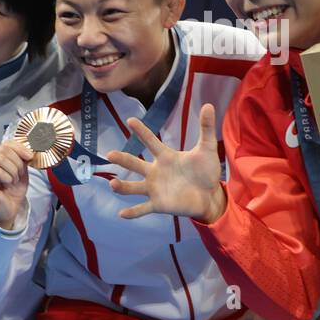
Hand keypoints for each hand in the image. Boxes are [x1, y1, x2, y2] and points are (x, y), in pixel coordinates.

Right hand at [0, 139, 35, 230]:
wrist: (10, 210)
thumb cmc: (13, 192)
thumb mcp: (21, 171)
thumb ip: (22, 159)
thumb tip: (28, 149)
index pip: (6, 144)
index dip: (20, 148)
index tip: (30, 157)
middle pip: (4, 150)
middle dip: (18, 162)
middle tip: (19, 174)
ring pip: (1, 160)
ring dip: (13, 171)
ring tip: (13, 180)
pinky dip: (8, 178)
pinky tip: (8, 184)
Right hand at [106, 104, 225, 222]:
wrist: (210, 195)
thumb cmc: (206, 171)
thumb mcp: (207, 149)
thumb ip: (206, 128)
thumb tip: (209, 105)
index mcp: (165, 157)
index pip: (151, 142)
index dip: (142, 131)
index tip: (130, 120)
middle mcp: (156, 172)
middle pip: (135, 164)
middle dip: (122, 159)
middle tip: (110, 154)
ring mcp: (155, 189)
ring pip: (134, 187)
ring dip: (122, 187)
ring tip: (112, 184)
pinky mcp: (159, 204)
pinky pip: (143, 208)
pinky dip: (133, 212)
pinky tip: (122, 214)